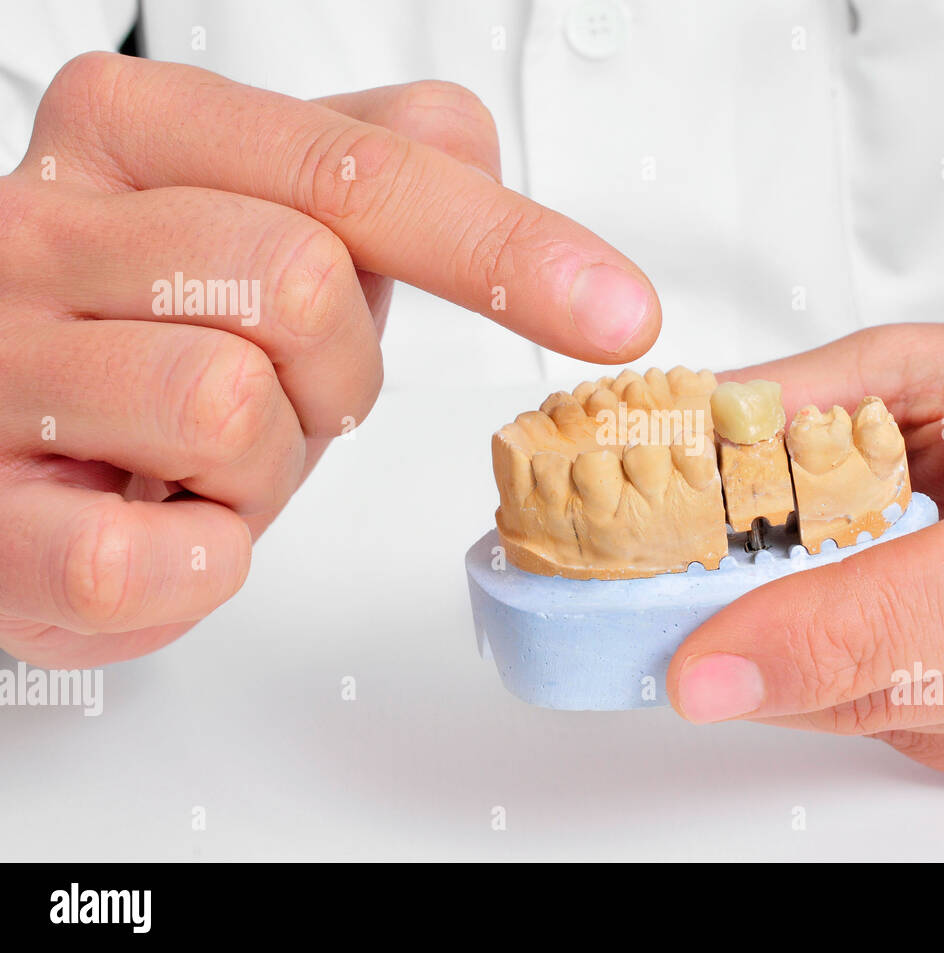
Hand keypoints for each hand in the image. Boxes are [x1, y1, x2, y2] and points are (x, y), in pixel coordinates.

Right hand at [0, 53, 659, 667]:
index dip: (506, 247)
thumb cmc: (151, 344)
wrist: (6, 462)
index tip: (618, 310)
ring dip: (260, 468)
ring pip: (229, 408)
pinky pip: (142, 556)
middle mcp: (43, 225)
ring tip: (199, 459)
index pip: (357, 168)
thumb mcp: (265, 228)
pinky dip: (196, 563)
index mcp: (135, 133)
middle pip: (303, 286)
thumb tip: (474, 145)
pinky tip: (161, 528)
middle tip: (279, 394)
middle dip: (335, 374)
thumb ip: (368, 166)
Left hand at [668, 301, 943, 802]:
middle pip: (932, 679)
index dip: (832, 635)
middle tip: (700, 632)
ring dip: (840, 675)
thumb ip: (812, 398)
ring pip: (921, 725)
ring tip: (845, 595)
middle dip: (789, 663)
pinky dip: (899, 697)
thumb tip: (690, 436)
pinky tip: (922, 633)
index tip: (709, 664)